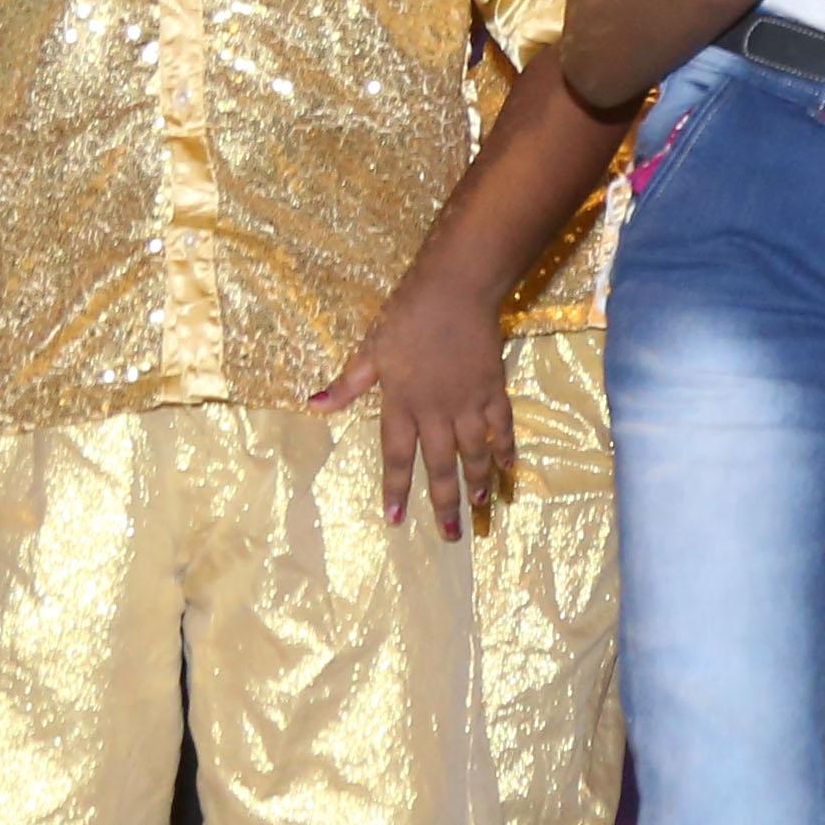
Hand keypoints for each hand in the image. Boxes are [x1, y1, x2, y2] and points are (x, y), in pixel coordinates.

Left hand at [316, 278, 510, 535]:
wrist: (455, 289)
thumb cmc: (406, 317)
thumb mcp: (370, 350)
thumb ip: (347, 384)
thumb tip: (314, 406)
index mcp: (402, 404)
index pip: (398, 456)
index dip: (397, 489)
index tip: (396, 520)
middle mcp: (436, 411)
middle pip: (441, 464)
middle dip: (444, 501)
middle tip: (450, 535)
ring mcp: (469, 402)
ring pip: (475, 451)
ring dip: (478, 481)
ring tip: (480, 507)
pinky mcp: (493, 388)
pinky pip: (503, 426)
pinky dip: (507, 448)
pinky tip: (510, 467)